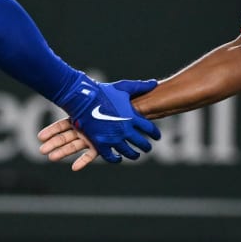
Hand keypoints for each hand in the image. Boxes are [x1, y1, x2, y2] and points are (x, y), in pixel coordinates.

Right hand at [41, 79, 158, 168]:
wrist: (83, 98)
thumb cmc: (103, 91)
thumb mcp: (123, 87)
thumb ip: (140, 86)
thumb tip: (154, 83)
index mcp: (132, 117)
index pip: (149, 129)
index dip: (155, 134)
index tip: (157, 137)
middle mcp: (124, 130)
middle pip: (141, 143)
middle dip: (146, 147)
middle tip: (147, 148)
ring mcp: (112, 138)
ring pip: (128, 152)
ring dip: (133, 155)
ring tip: (135, 155)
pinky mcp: (100, 143)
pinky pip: (110, 156)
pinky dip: (116, 159)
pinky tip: (118, 158)